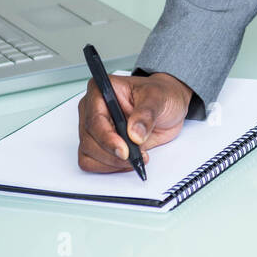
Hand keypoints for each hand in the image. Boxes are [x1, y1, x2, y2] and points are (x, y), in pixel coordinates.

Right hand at [77, 71, 192, 173]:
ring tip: (136, 157)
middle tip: (135, 156)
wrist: (168, 106)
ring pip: (88, 154)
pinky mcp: (98, 144)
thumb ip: (146, 114)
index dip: (107, 138)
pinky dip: (109, 167)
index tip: (124, 150)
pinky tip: (127, 161)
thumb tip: (134, 133)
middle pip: (89, 140)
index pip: (94, 119)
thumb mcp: (158, 98)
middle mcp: (92, 109)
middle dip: (112, 154)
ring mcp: (93, 128)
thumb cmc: (161, 95)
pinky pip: (92, 162)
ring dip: (111, 162)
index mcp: (102, 90)